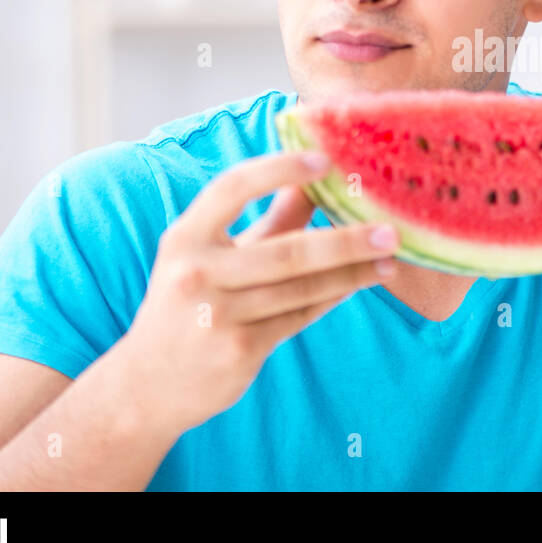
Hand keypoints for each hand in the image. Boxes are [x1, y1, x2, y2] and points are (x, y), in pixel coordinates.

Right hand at [117, 150, 399, 434]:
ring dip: (353, 272)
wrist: (151, 382)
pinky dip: (333, 296)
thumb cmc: (190, 303)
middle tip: (390, 229)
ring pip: (302, 288)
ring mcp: (218, 315)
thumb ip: (265, 220)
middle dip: (347, 239)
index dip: (278, 169)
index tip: (325, 160)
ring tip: (389, 258)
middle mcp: (196, 273)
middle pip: (288, 250)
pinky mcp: (239, 349)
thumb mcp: (212, 255)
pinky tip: (359, 282)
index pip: (233, 188)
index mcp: (185, 238)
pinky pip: (300, 316)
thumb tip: (313, 179)